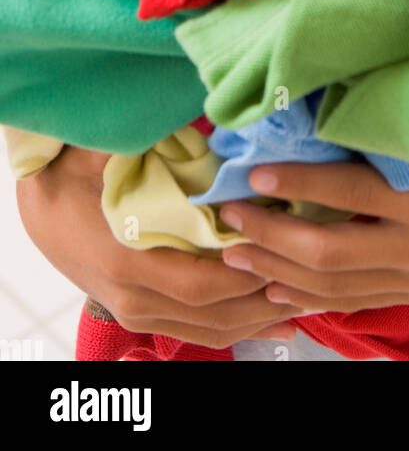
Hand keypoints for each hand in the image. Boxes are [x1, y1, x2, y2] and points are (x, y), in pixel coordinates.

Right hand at [14, 144, 305, 348]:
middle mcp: (135, 296)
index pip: (204, 283)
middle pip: (215, 313)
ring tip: (307, 298)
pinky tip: (274, 314)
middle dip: (267, 300)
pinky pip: (197, 329)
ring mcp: (138, 309)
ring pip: (210, 329)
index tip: (291, 254)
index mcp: (130, 259)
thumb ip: (167, 149)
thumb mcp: (118, 152)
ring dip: (259, 317)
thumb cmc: (82, 170)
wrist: (41, 202)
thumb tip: (220, 130)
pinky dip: (238, 324)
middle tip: (316, 280)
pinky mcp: (142, 312)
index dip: (250, 274)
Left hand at [218, 73, 408, 337]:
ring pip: (334, 286)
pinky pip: (354, 303)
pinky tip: (277, 290)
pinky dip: (311, 299)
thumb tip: (393, 45)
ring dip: (279, 271)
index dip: (299, 184)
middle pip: (328, 252)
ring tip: (235, 255)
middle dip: (271, 234)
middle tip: (228, 216)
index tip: (255, 174)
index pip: (349, 193)